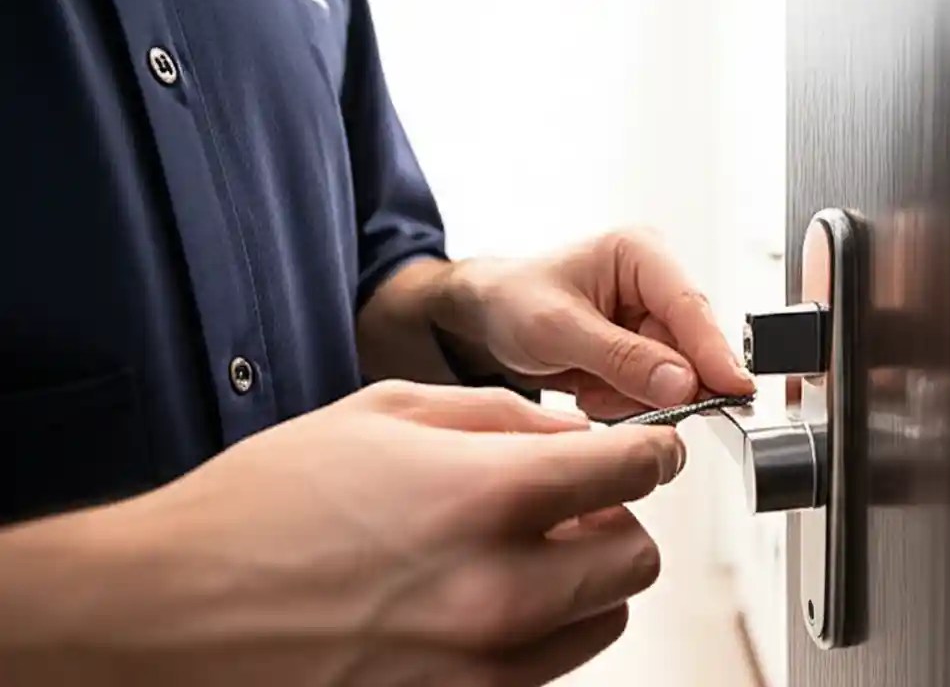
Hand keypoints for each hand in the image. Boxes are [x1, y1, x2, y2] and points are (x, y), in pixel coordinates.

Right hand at [0, 381, 683, 686]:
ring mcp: (483, 666)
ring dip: (584, 580)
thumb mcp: (384, 413)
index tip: (651, 452)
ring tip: (522, 553)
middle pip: (635, 557)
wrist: (173, 614)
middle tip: (576, 504)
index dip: (652, 452)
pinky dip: (540, 630)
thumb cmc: (262, 508)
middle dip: (616, 520)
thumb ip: (499, 416)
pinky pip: (548, 670)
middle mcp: (499, 590)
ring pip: (603, 619)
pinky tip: (485, 600)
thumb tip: (572, 435)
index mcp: (485, 497)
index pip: (631, 472)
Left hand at [364, 231, 755, 418]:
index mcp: (641, 253)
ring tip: (586, 383)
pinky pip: (655, 391)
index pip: (691, 306)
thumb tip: (682, 383)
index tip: (734, 390)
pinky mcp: (646, 350)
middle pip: (690, 348)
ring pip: (674, 377)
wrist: (485, 319)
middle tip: (609, 390)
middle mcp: (656, 282)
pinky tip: (589, 387)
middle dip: (652, 382)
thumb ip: (622, 357)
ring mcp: (653, 319)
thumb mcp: (558, 329)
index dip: (714, 353)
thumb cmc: (512, 301)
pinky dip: (621, 399)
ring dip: (631, 394)